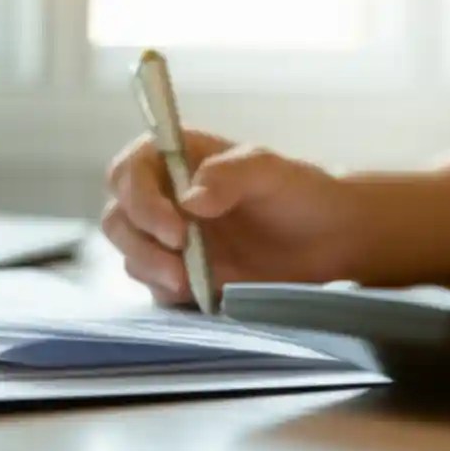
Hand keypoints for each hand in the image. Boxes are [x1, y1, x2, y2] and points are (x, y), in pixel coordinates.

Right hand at [103, 130, 356, 304]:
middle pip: (119, 216)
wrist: (330, 240)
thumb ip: (231, 174)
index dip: (140, 199)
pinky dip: (168, 291)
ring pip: (131, 254)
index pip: (129, 170)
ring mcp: (169, 237)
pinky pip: (154, 285)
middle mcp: (164, 195)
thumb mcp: (272, 171)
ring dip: (152, 270)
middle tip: (179, 267)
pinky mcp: (180, 272)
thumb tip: (190, 199)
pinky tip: (199, 292)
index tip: (176, 228)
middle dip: (140, 243)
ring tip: (190, 283)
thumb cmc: (301, 193)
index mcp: (178, 158)